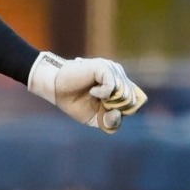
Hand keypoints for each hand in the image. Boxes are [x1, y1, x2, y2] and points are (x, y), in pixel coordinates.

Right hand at [27, 52, 147, 133]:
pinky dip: (102, 93)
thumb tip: (118, 114)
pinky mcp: (104, 67)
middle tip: (99, 104)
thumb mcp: (94, 119)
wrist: (55, 89)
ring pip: (124, 93)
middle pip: (131, 100)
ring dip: (109, 101)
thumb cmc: (74, 102)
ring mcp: (113, 70)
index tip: (106, 112)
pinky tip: (92, 92)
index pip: (135, 103)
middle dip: (115, 108)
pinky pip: (113, 86)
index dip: (123, 112)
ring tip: (95, 97)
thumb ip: (110, 122)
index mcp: (121, 88)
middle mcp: (120, 77)